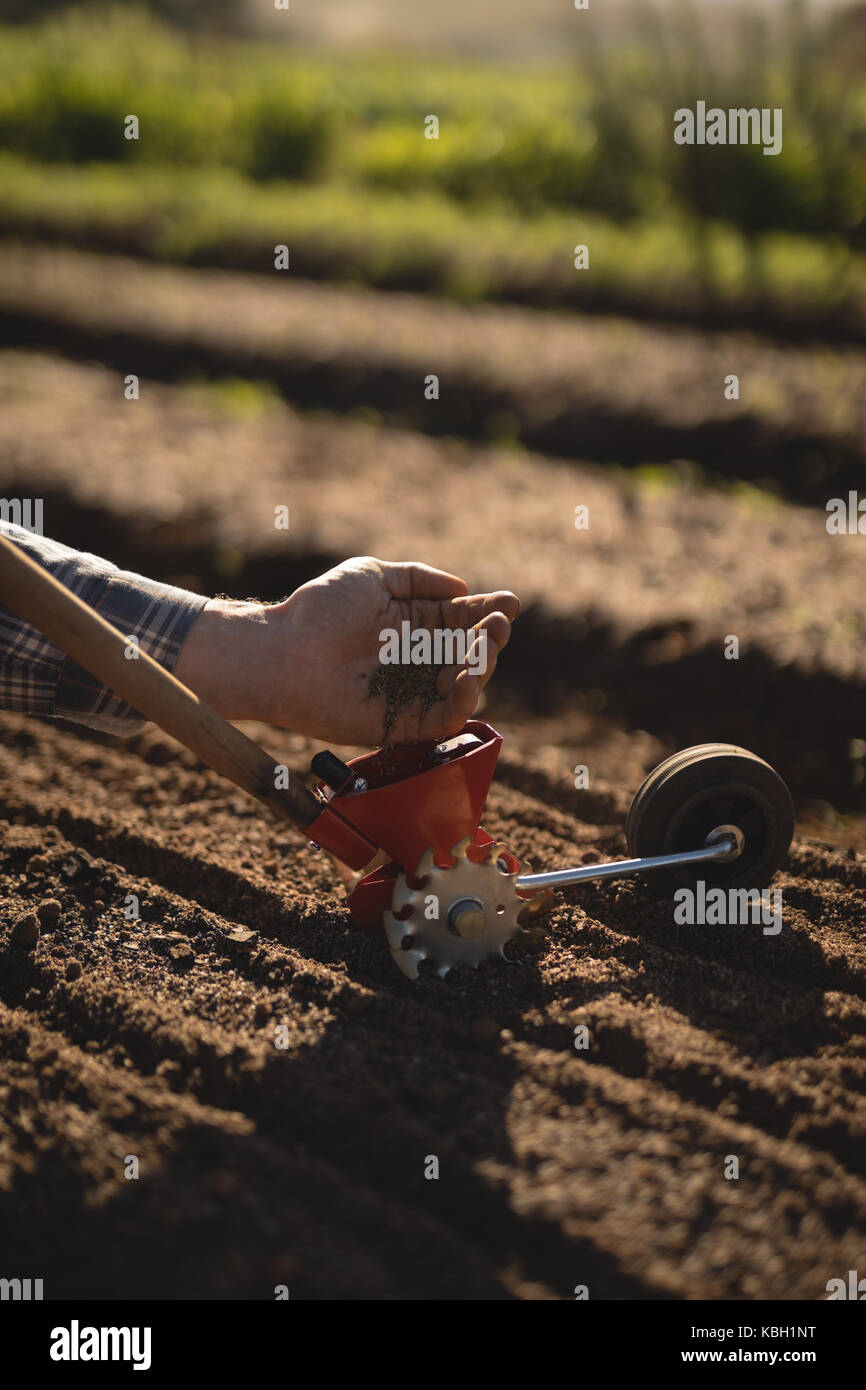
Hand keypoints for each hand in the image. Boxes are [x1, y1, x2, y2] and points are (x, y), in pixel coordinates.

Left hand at [175, 556, 518, 745]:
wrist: (285, 653)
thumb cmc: (321, 609)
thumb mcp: (371, 574)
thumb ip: (418, 578)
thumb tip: (461, 588)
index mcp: (411, 624)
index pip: (461, 619)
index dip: (487, 611)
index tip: (509, 603)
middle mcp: (416, 659)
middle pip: (470, 652)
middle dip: (491, 637)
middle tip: (495, 626)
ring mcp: (412, 692)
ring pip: (465, 685)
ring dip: (482, 666)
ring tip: (480, 648)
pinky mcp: (403, 724)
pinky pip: (445, 718)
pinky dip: (464, 702)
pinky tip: (466, 678)